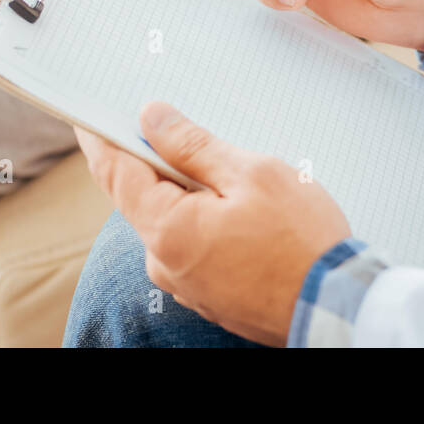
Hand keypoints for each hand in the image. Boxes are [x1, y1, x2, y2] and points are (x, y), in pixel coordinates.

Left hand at [75, 102, 350, 346]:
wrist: (336, 307)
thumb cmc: (302, 241)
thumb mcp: (253, 174)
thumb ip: (194, 146)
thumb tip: (152, 119)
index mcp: (168, 230)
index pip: (116, 173)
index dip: (100, 139)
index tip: (87, 115)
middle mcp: (164, 263)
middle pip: (143, 197)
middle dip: (156, 161)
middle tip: (177, 127)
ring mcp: (185, 283)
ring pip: (171, 221)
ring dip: (188, 193)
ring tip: (232, 175)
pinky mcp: (206, 294)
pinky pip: (191, 245)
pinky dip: (203, 220)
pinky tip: (241, 211)